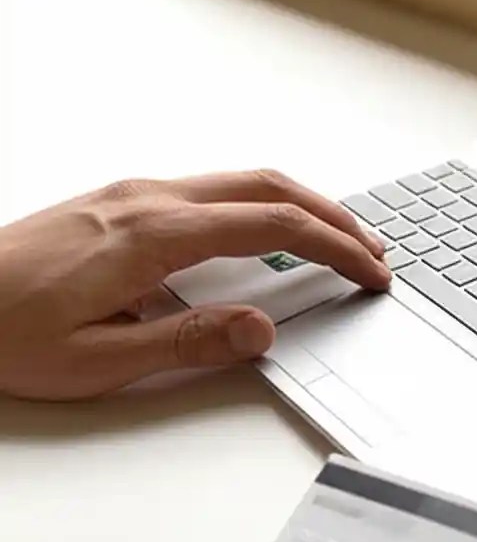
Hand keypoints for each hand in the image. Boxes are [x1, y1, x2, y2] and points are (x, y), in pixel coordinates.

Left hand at [0, 170, 390, 399]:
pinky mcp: (122, 201)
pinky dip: (262, 205)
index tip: (371, 271)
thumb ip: (187, 343)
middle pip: (268, 185)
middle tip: (374, 249)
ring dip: (300, 204)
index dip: (334, 247)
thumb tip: (262, 328)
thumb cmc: (0, 331)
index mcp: (152, 235)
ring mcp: (134, 193)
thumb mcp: (95, 361)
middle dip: (334, 214)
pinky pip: (212, 189)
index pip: (272, 225)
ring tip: (336, 239)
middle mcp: (148, 199)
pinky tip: (267, 234)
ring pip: (241, 179)